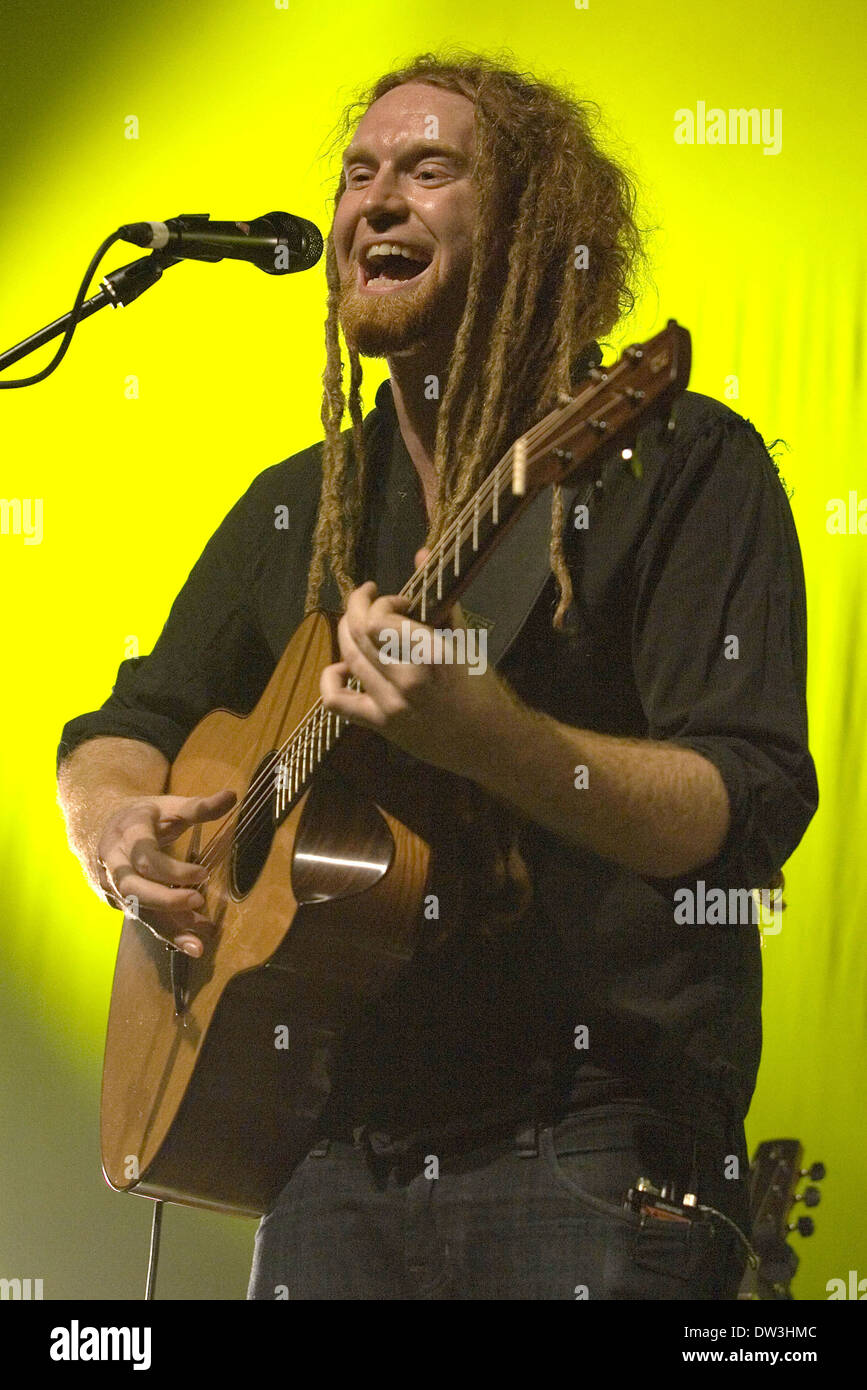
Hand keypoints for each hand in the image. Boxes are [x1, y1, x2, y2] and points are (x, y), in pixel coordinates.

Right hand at [96, 789, 235, 956]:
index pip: (145, 856)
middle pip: (133, 887)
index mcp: (127, 834)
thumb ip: (199, 807)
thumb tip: (232, 796)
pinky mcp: (122, 902)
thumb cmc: (145, 816)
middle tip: (197, 902)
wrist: (103, 825)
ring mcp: (114, 885)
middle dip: (165, 899)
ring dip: (168, 927)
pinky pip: (144, 921)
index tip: (203, 874)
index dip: (172, 870)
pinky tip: (192, 946)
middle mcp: (114, 862)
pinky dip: (169, 935)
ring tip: (198, 943)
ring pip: (137, 910)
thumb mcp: (169, 806)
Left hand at [319, 549, 508, 775]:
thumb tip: (421, 552)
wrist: (486, 742)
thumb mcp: (465, 641)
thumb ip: (439, 599)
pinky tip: (342, 667)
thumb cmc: (481, 688)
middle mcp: (405, 680)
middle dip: (358, 605)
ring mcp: (389, 705)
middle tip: (366, 595)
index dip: (382, 602)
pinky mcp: (379, 725)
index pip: (380, 619)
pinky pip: (337, 702)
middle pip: (358, 633)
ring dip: (347, 632)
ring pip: (347, 658)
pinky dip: (330, 679)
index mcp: (431, 655)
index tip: (400, 600)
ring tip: (359, 622)